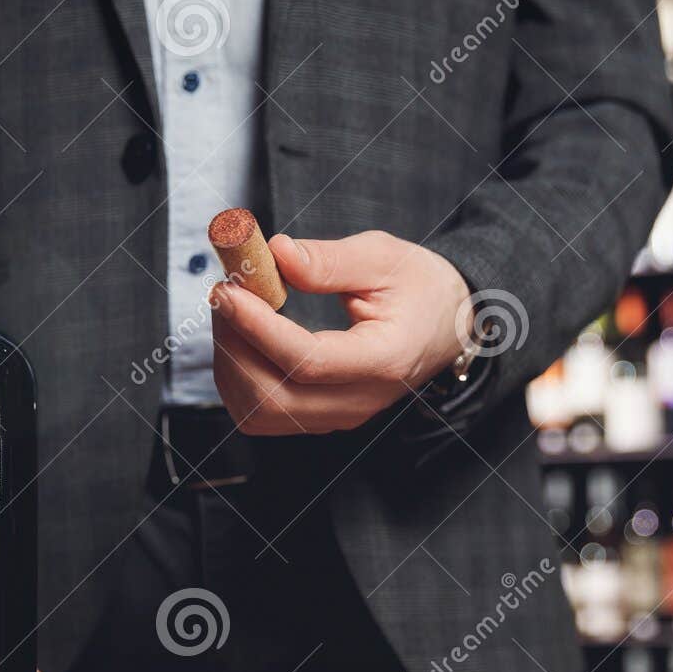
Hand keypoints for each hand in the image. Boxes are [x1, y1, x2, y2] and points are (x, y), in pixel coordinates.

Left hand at [210, 230, 471, 434]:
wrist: (446, 325)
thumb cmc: (420, 288)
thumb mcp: (384, 258)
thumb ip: (329, 260)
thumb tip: (275, 254)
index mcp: (385, 360)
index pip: (309, 362)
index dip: (259, 328)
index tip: (229, 291)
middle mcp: (361, 400)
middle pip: (276, 398)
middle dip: (236, 345)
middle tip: (226, 293)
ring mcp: (340, 416)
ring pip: (261, 413)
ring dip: (231, 362)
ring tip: (234, 310)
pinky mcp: (321, 417)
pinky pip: (262, 415)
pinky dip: (238, 379)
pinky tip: (241, 339)